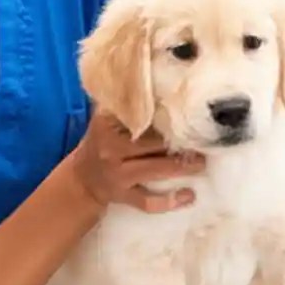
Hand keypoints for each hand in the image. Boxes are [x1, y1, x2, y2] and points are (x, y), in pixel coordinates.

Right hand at [66, 111, 203, 212]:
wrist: (81, 179)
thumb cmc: (102, 143)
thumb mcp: (106, 120)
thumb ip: (126, 104)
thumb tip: (158, 82)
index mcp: (107, 125)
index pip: (139, 116)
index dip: (164, 114)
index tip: (185, 110)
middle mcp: (110, 149)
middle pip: (152, 143)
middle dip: (180, 141)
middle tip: (203, 138)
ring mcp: (117, 175)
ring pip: (154, 170)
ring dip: (182, 166)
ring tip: (202, 162)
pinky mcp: (122, 196)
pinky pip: (148, 202)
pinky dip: (170, 201)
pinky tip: (189, 195)